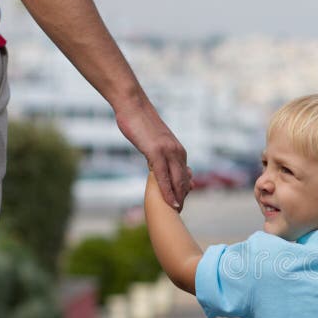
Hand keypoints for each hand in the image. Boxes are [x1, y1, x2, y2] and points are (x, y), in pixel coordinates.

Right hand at [115, 95, 188, 210]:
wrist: (133, 105)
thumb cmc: (140, 123)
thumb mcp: (154, 142)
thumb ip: (160, 156)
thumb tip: (158, 167)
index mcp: (178, 151)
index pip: (184, 175)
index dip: (183, 190)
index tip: (181, 203)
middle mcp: (177, 152)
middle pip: (183, 180)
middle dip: (182, 197)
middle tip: (179, 212)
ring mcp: (168, 151)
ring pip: (176, 180)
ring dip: (177, 197)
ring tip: (177, 211)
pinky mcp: (156, 151)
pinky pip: (164, 176)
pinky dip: (167, 190)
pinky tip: (169, 201)